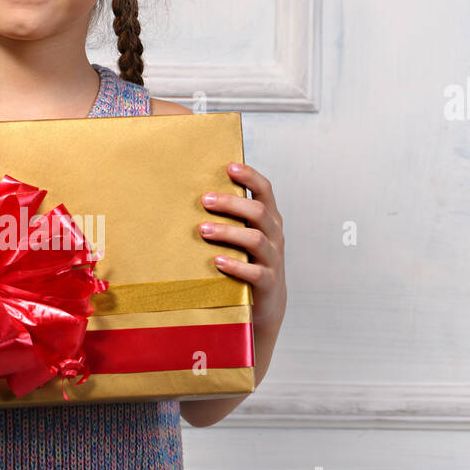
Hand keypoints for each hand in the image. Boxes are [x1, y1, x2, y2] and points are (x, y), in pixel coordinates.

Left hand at [198, 162, 285, 330]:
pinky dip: (235, 265)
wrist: (268, 302)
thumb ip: (231, 218)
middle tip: (204, 200)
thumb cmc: (249, 261)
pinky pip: (254, 272)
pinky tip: (217, 261)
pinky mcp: (268, 282)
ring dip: (228, 232)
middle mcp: (274, 235)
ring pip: (255, 239)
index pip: (265, 191)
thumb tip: (195, 197)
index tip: (229, 166)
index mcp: (269, 219)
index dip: (250, 177)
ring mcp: (273, 258)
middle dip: (230, 203)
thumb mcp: (244, 236)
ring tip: (203, 230)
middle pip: (258, 211)